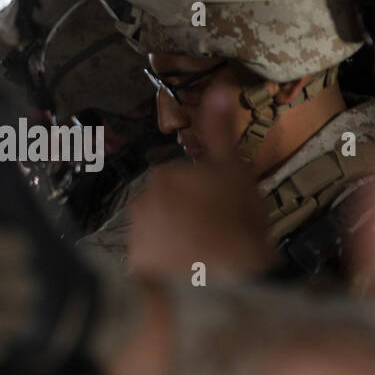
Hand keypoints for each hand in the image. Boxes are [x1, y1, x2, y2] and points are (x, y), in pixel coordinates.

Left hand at [126, 90, 269, 278]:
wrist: (223, 284)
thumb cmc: (236, 226)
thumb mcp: (237, 172)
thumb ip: (221, 131)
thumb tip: (217, 90)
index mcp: (164, 175)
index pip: (188, 177)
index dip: (212, 193)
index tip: (226, 209)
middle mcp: (142, 201)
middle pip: (172, 203)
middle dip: (192, 213)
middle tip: (220, 231)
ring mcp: (137, 236)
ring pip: (163, 231)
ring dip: (179, 238)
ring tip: (207, 254)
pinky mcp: (137, 267)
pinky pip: (155, 259)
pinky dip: (168, 263)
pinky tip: (190, 271)